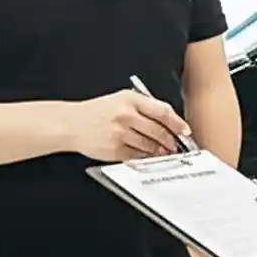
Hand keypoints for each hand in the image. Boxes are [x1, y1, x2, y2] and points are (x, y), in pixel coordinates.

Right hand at [68, 89, 191, 161]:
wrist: (71, 124)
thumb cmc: (96, 111)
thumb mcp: (120, 99)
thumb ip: (143, 106)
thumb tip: (168, 121)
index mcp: (129, 99)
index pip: (162, 111)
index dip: (177, 123)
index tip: (184, 130)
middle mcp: (125, 116)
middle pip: (159, 131)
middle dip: (171, 140)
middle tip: (176, 144)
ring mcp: (120, 134)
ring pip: (150, 146)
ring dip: (161, 151)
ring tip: (165, 151)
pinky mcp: (115, 150)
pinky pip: (138, 157)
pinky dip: (147, 158)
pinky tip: (149, 156)